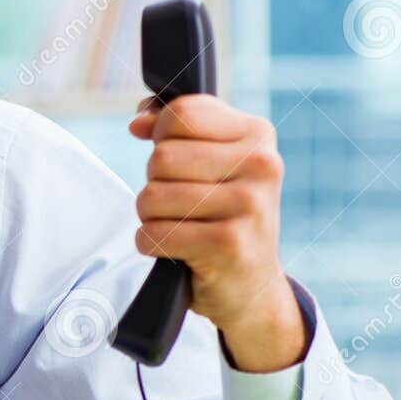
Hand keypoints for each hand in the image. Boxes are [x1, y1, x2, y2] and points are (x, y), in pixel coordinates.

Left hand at [128, 93, 306, 372]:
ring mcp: (250, 205)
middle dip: (155, 183)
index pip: (180, 113)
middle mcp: (261, 164)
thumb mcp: (209, 161)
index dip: (161, 136)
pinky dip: (153, 244)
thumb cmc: (221, 215)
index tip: (178, 160)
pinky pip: (154, 234)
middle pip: (161, 156)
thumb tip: (138, 121)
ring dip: (152, 217)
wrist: (252, 286)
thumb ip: (173, 129)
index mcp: (257, 134)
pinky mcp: (229, 244)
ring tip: (182, 227)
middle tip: (183, 204)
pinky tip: (180, 250)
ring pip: (152, 196)